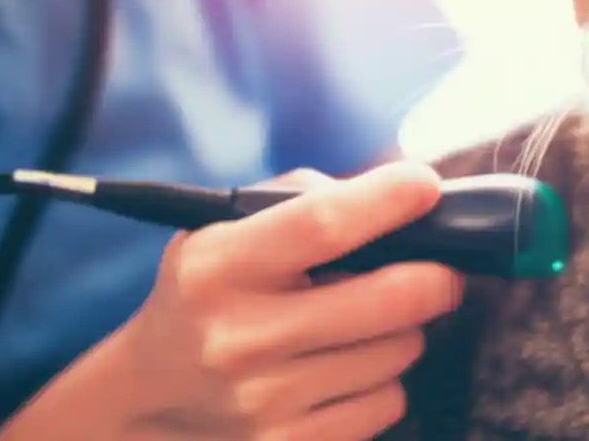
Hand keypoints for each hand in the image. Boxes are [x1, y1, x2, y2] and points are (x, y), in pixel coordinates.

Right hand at [118, 161, 463, 439]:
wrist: (146, 404)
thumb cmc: (206, 298)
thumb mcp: (223, 235)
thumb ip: (302, 202)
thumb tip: (395, 194)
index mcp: (217, 268)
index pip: (320, 224)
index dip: (386, 200)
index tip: (426, 185)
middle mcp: (238, 338)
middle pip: (388, 297)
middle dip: (437, 275)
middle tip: (442, 267)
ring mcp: (266, 403)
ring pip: (400, 349)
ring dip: (403, 330)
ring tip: (364, 323)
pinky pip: (388, 401)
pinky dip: (382, 380)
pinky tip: (345, 370)